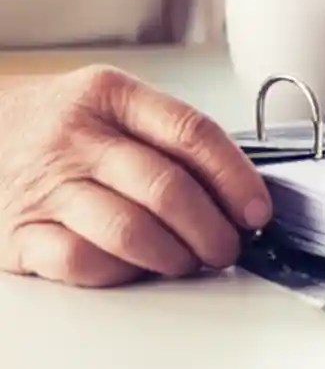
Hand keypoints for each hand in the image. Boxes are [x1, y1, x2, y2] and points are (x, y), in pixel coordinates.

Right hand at [0, 66, 271, 286]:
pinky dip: (123, 273)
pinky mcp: (18, 234)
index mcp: (112, 95)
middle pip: (168, 188)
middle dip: (213, 229)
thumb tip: (238, 192)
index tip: (257, 210)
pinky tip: (137, 268)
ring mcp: (46, 186)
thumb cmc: (59, 124)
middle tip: (228, 246)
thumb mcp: (112, 105)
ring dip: (175, 256)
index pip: (193, 133)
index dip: (236, 178)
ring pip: (130, 230)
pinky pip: (83, 262)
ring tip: (190, 260)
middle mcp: (78, 136)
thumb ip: (169, 137)